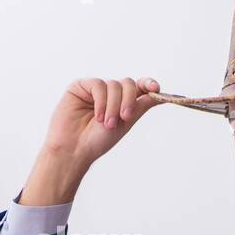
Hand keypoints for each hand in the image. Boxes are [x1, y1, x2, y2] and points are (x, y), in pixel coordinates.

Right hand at [20, 77, 163, 205]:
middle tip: (125, 117)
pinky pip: (98, 85)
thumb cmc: (97, 141)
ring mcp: (95, 89)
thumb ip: (141, 106)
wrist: (74, 150)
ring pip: (114, 85)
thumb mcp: (125, 123)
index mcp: (121, 101)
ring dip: (113, 106)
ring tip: (107, 124)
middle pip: (128, 83)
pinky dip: (101, 101)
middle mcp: (109, 93)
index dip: (148, 84)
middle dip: (129, 100)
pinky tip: (98, 116)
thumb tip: (160, 95)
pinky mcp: (80, 86)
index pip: (138, 87)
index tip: (155, 89)